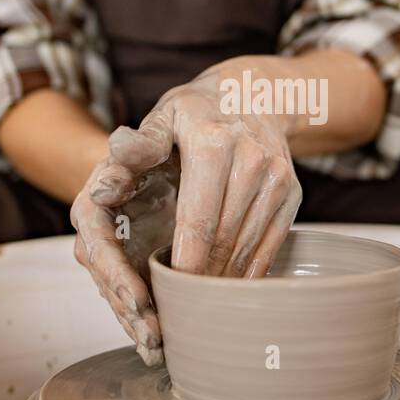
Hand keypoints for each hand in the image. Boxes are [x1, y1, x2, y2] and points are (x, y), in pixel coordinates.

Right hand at [69, 152, 176, 366]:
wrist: (170, 158)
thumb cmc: (162, 146)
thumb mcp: (154, 138)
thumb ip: (139, 144)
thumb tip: (119, 142)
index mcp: (93, 206)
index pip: (97, 245)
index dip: (116, 274)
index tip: (139, 296)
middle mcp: (98, 238)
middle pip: (107, 282)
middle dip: (128, 311)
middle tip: (154, 334)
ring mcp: (116, 260)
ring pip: (121, 300)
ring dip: (138, 326)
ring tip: (160, 350)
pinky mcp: (134, 273)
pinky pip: (137, 304)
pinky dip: (148, 326)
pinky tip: (163, 351)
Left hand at [70, 62, 302, 363]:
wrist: (253, 93)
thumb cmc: (195, 111)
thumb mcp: (162, 117)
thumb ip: (136, 148)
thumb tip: (107, 176)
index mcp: (214, 144)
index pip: (199, 222)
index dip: (184, 263)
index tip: (167, 290)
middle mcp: (252, 161)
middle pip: (224, 240)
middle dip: (201, 278)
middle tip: (178, 306)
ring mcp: (277, 178)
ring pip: (248, 246)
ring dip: (223, 279)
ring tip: (199, 302)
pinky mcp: (292, 192)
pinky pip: (271, 243)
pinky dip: (249, 270)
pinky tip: (227, 285)